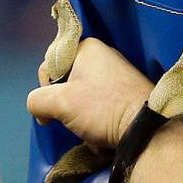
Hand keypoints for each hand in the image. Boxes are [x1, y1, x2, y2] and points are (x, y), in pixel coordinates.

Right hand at [27, 38, 153, 149]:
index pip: (50, 65)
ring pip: (81, 98)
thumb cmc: (103, 109)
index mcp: (87, 48)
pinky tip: (102, 134)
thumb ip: (36, 100)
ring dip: (79, 119)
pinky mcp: (126, 94)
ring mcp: (116, 75)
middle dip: (65, 107)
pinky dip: (96, 122)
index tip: (53, 108)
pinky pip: (99, 106)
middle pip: (66, 83)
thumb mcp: (60, 103)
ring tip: (90, 131)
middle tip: (73, 120)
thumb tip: (39, 109)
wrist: (146, 129)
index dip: (45, 89)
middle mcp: (103, 56)